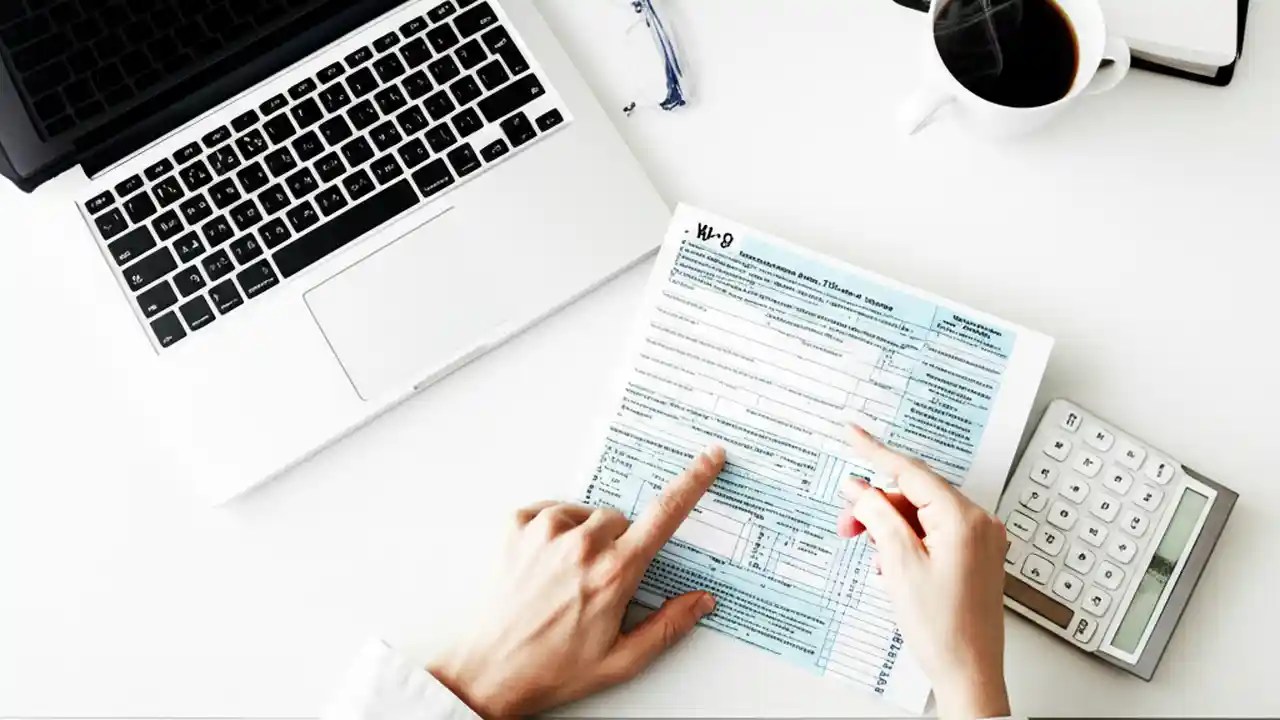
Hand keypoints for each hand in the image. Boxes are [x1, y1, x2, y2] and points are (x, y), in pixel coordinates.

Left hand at [427, 446, 726, 718]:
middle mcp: (582, 544)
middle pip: (620, 519)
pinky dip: (553, 529)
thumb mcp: (623, 660)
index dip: (694, 481)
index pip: (666, 514)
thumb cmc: (555, 669)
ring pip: (585, 513)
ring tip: (568, 577)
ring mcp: (546, 532)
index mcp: (615, 573)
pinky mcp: (516, 527)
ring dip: (585, 535)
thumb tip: (702, 601)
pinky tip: (547, 562)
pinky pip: (549, 510)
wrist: (492, 672)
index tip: (709, 458)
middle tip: (600, 581)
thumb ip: (669, 626)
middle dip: (619, 542)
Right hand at [838, 427, 1009, 719]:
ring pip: (922, 514)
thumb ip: (877, 515)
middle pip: (915, 493)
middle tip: (847, 525)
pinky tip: (892, 564)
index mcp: (963, 518)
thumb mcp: (898, 563)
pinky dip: (908, 541)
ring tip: (873, 555)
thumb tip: (860, 488)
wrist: (968, 671)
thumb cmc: (942, 627)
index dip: (874, 451)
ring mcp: (980, 539)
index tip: (852, 432)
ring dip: (891, 527)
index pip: (910, 471)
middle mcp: (978, 522)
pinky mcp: (976, 556)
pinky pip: (934, 532)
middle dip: (877, 506)